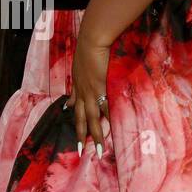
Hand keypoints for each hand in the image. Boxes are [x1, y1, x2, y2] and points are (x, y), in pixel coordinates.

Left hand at [69, 26, 110, 154]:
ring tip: (100, 150)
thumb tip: (80, 75)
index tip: (75, 126)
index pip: (76, 105)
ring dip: (97, 136)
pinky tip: (116, 132)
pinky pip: (106, 109)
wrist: (92, 40)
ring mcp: (91, 92)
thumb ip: (81, 72)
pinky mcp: (101, 89)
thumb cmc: (88, 47)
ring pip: (93, 119)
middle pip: (81, 118)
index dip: (75, 116)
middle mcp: (82, 92)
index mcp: (77, 85)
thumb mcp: (80, 61)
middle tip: (81, 152)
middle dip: (81, 136)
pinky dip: (110, 120)